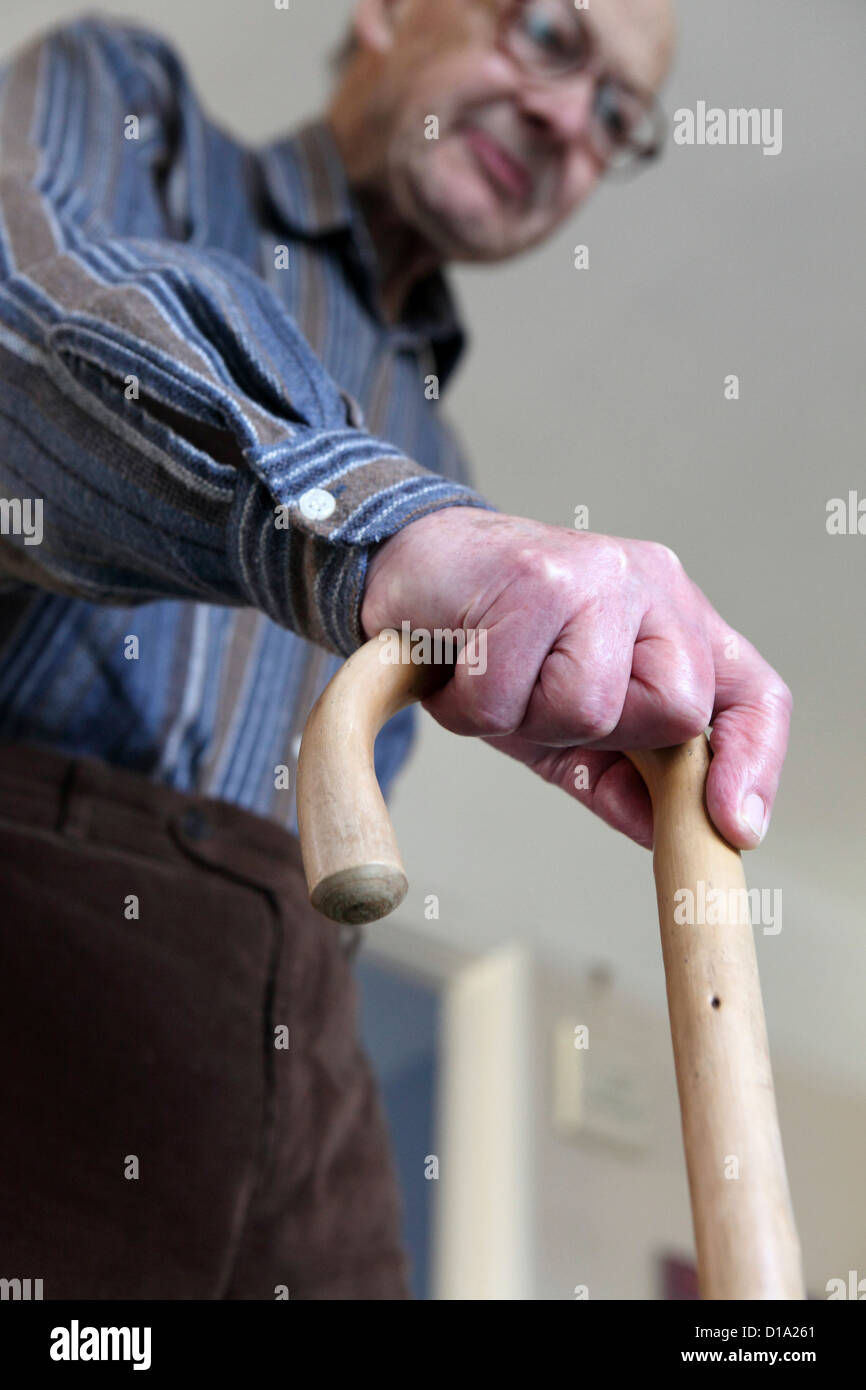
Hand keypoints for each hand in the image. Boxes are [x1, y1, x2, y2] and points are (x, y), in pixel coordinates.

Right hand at [360, 508, 791, 850]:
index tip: (734, 826)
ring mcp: (599, 574)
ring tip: (491, 677)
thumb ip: (618, 776)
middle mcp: (653, 584)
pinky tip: (460, 661)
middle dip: (597, 737)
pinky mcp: (537, 577)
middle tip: (537, 702)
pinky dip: (470, 706)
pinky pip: (508, 697)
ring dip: (522, 718)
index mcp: (676, 622)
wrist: (410, 570)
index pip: (754, 695)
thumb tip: (664, 830)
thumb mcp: (564, 724)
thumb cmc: (491, 643)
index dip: (756, 763)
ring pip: (589, 708)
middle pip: (674, 710)